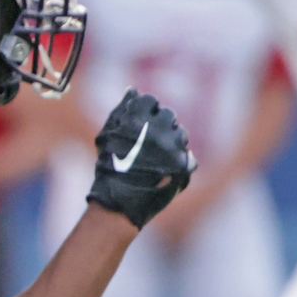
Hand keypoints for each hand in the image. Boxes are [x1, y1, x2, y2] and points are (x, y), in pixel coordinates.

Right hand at [85, 90, 195, 228]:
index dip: (146, 112)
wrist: (117, 206)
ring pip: (181, 134)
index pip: (151, 102)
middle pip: (169, 115)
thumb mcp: (107, 135)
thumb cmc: (108, 168)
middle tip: (149, 144)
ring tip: (157, 160)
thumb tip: (133, 90)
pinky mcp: (183, 165)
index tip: (141, 125)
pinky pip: (188, 157)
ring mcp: (171, 148)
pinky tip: (165, 171)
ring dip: (172, 143)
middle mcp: (156, 129)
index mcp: (136, 118)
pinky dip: (180, 162)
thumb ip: (121, 109)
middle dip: (161, 126)